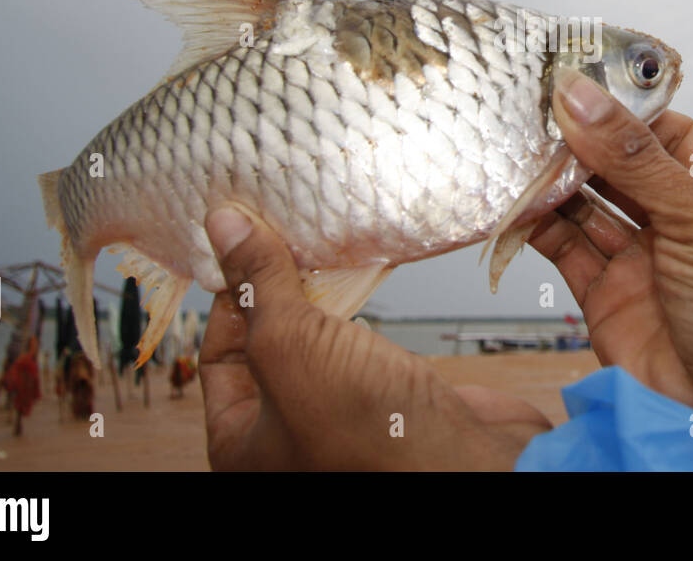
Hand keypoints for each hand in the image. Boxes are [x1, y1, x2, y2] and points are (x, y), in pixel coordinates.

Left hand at [199, 205, 550, 469]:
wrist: (474, 466)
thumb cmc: (372, 433)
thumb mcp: (291, 346)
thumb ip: (258, 287)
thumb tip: (223, 227)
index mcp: (243, 443)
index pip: (218, 356)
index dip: (231, 298)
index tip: (248, 244)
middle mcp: (289, 434)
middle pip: (269, 345)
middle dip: (281, 290)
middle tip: (288, 236)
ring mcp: (343, 417)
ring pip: (320, 340)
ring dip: (324, 297)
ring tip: (325, 248)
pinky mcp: (390, 398)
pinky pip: (365, 343)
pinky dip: (364, 310)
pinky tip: (364, 274)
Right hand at [529, 67, 692, 459]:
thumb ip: (635, 158)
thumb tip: (581, 97)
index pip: (664, 130)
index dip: (621, 107)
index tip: (574, 79)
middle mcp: (678, 219)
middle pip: (617, 163)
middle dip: (578, 139)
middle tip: (531, 109)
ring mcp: (639, 258)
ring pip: (585, 203)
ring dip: (552, 179)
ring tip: (515, 145)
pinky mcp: (603, 294)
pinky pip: (563, 246)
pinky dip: (536, 223)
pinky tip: (513, 199)